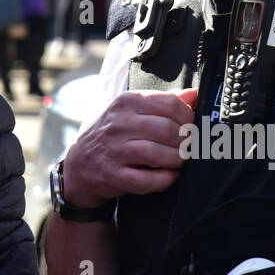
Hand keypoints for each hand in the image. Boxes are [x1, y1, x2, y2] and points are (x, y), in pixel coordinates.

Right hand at [62, 88, 197, 207]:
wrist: (81, 163)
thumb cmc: (114, 133)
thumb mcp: (132, 110)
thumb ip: (163, 101)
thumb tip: (194, 94)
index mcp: (127, 101)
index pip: (169, 104)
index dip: (188, 117)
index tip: (191, 127)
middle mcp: (119, 123)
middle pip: (167, 130)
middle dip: (185, 141)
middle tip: (189, 147)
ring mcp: (115, 150)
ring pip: (158, 154)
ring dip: (177, 160)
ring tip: (180, 161)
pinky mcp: (114, 175)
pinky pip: (147, 180)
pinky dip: (165, 180)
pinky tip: (169, 176)